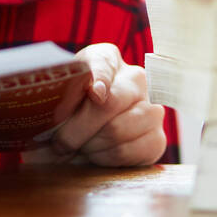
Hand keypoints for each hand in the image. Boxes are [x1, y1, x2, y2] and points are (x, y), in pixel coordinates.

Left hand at [45, 43, 166, 166]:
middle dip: (77, 129)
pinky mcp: (157, 139)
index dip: (100, 79)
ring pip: (117, 130)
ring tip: (78, 146)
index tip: (94, 94)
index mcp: (108, 58)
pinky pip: (129, 152)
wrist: (79, 132)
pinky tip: (97, 154)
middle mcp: (136, 79)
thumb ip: (70, 86)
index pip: (103, 64)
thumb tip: (98, 93)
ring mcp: (151, 108)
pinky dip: (106, 158)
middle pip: (109, 104)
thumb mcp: (60, 90)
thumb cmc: (68, 107)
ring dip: (90, 145)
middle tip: (59, 143)